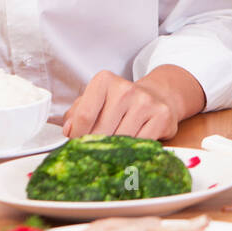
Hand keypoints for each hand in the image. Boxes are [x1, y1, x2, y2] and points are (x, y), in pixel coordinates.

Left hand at [63, 70, 178, 139]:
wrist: (158, 96)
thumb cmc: (121, 102)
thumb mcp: (94, 101)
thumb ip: (76, 114)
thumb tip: (69, 131)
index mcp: (105, 81)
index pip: (84, 116)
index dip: (77, 136)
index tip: (77, 143)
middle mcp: (126, 88)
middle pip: (102, 130)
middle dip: (96, 145)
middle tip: (96, 149)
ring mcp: (146, 102)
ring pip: (121, 139)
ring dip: (115, 149)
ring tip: (115, 146)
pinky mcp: (162, 116)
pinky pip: (141, 144)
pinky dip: (133, 149)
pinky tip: (132, 145)